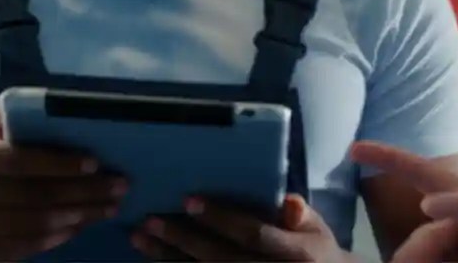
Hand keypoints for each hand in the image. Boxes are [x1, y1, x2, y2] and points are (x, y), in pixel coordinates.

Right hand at [0, 101, 128, 261]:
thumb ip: (11, 112)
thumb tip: (50, 103)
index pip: (19, 161)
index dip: (59, 164)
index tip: (95, 162)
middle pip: (35, 196)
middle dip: (84, 191)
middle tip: (119, 186)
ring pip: (37, 224)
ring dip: (81, 216)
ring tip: (111, 206)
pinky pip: (29, 247)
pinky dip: (61, 236)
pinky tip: (83, 224)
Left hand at [131, 194, 348, 261]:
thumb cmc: (315, 252)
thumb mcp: (317, 230)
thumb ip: (301, 216)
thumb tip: (288, 203)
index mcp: (294, 255)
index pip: (252, 235)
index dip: (221, 219)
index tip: (190, 200)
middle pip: (219, 259)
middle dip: (182, 240)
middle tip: (150, 220)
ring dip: (168, 259)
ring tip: (140, 238)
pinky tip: (152, 259)